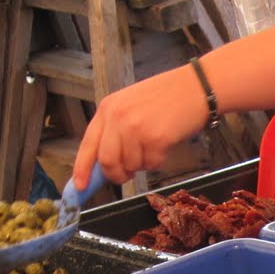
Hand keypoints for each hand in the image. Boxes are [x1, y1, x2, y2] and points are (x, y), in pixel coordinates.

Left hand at [73, 64, 209, 187]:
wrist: (195, 87)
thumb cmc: (166, 97)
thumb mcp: (131, 105)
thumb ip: (115, 129)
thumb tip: (106, 163)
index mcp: (108, 108)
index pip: (88, 144)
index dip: (82, 168)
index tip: (79, 186)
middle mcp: (118, 117)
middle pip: (107, 161)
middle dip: (117, 174)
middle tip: (127, 174)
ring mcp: (136, 128)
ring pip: (131, 165)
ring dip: (143, 164)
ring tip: (154, 145)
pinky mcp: (156, 138)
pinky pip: (151, 164)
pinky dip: (158, 161)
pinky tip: (165, 143)